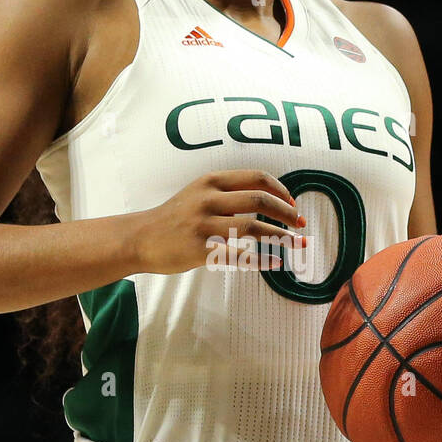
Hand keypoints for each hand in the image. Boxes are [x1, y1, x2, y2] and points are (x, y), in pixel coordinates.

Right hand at [133, 170, 304, 275]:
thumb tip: (267, 199)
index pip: (257, 178)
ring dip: (281, 236)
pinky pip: (239, 256)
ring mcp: (204, 225)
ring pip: (254, 227)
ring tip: (297, 244)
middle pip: (260, 200)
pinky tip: (276, 263)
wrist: (139, 238)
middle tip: (301, 224)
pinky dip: (262, 260)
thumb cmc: (174, 217)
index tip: (293, 204)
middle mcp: (208, 199)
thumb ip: (227, 192)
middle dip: (287, 212)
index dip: (281, 190)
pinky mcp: (200, 250)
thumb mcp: (198, 193)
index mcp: (211, 181)